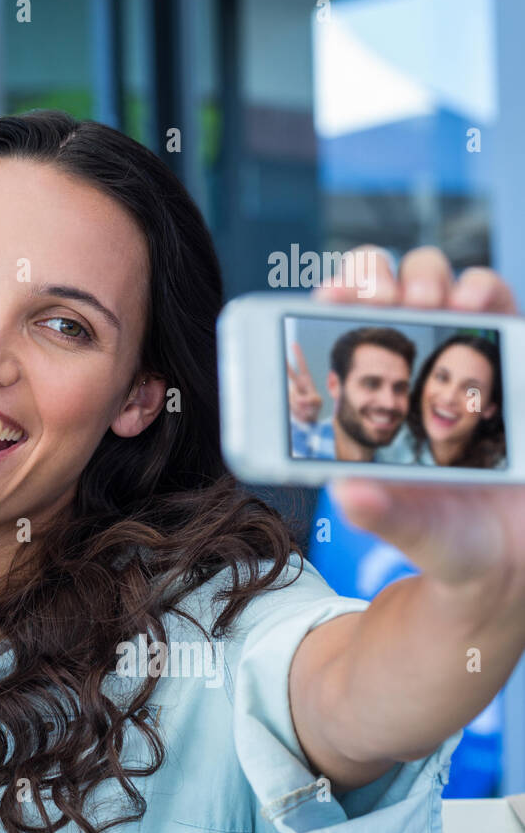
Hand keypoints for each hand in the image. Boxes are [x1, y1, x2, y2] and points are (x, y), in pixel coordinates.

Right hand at [286, 341, 322, 424]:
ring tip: (305, 409)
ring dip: (300, 405)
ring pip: (293, 396)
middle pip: (290, 373)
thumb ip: (311, 400)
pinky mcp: (286, 400)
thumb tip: (299, 399)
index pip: (302, 365)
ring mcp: (291, 392)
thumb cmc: (314, 408)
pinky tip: (299, 412)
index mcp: (306, 381)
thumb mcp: (317, 403)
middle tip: (280, 355)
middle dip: (286, 366)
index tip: (293, 344)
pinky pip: (289, 404)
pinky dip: (295, 410)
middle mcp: (297, 384)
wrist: (306, 419)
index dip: (298, 355)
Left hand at [313, 246, 524, 602]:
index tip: (327, 298)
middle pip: (386, 288)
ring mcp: (464, 358)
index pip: (339, 332)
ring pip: (440, 281)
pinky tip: (477, 308)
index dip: (330, 301)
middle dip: (379, 278)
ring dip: (431, 278)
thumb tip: (347, 491)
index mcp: (373, 400)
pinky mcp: (514, 356)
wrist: (519, 554)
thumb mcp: (413, 529)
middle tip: (387, 303)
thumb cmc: (455, 540)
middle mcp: (413, 369)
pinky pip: (499, 300)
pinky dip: (487, 291)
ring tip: (430, 305)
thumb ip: (381, 513)